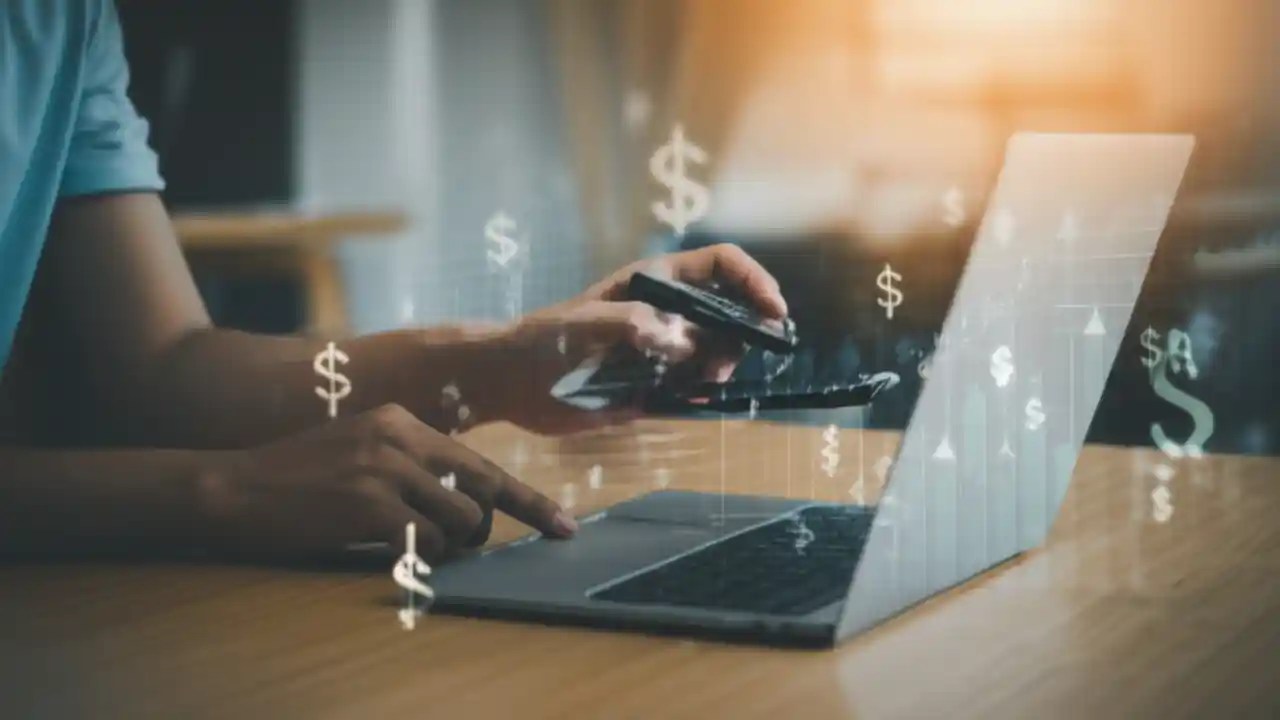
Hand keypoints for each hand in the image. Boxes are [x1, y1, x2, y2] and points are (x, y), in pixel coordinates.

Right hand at [197, 404, 576, 561]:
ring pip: (460, 521)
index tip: (563, 524)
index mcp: (401, 422)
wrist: (233, 488)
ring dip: (448, 545)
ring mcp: (386, 470)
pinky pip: (426, 542)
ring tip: (412, 545)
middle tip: (479, 544)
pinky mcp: (369, 505)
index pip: (480, 461)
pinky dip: (418, 557)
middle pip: (483, 487)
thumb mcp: (358, 449)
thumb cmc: (296, 478)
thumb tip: (460, 503)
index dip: (527, 499)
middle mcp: (400, 438)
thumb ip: (409, 465)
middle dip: (495, 524)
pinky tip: (387, 551)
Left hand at [496, 243, 788, 433]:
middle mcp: (667, 313)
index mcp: (655, 283)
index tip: (773, 311)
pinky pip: (693, 389)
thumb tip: (682, 342)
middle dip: (743, 333)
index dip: (753, 281)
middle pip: (729, 312)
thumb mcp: (585, 326)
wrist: (510, 384)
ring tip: (701, 382)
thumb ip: (633, 326)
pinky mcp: (652, 387)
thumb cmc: (542, 341)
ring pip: (717, 353)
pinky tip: (691, 398)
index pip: (720, 266)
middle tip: (723, 363)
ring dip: (722, 367)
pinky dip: (702, 394)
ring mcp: (662, 350)